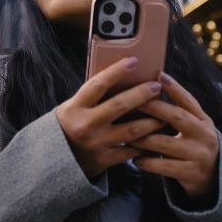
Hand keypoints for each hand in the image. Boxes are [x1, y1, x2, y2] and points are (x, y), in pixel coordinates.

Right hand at [56, 57, 165, 177]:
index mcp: (76, 106)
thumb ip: (94, 94)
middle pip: (119, 106)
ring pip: (130, 130)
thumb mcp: (75, 105)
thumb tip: (124, 76)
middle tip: (156, 86)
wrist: (57, 157)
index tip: (134, 60)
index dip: (116, 71)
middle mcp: (85, 124)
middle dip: (141, 94)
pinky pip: (130, 151)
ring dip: (151, 121)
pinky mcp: (103, 160)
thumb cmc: (72, 122)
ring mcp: (95, 143)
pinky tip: (155, 137)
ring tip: (164, 114)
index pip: (98, 84)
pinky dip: (144, 144)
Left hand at [129, 72, 219, 199]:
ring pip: (165, 144)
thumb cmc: (194, 144)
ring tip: (126, 134)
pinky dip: (147, 163)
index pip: (189, 100)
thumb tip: (152, 86)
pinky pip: (164, 167)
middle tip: (133, 102)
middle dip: (154, 108)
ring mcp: (199, 155)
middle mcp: (205, 135)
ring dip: (143, 138)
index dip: (175, 87)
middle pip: (177, 117)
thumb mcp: (194, 125)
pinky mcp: (191, 173)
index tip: (159, 75)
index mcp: (203, 120)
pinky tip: (135, 159)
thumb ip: (178, 110)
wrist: (213, 177)